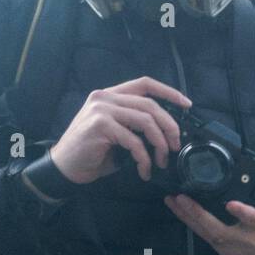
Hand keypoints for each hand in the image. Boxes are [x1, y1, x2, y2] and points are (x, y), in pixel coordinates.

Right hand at [50, 77, 189, 184]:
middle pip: (150, 105)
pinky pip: (135, 142)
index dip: (169, 92)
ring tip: (162, 161)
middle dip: (170, 127)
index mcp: (111, 95)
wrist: (67, 166)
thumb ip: (136, 123)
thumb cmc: (95, 151)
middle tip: (176, 145)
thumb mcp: (119, 131)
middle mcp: (105, 97)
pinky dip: (145, 159)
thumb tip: (168, 130)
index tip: (187, 105)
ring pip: (146, 122)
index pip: (144, 84)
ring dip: (160, 145)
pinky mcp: (100, 126)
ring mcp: (102, 110)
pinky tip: (145, 171)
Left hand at [164, 163, 254, 254]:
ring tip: (171, 199)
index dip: (242, 212)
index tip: (231, 205)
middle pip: (216, 227)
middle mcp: (243, 238)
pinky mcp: (220, 249)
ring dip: (186, 216)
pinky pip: (201, 234)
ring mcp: (230, 246)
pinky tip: (177, 210)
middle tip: (180, 197)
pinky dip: (189, 221)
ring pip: (204, 231)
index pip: (252, 218)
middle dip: (197, 213)